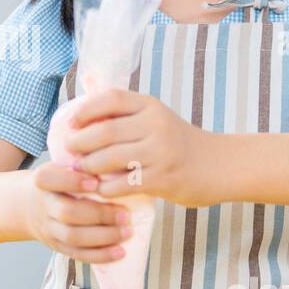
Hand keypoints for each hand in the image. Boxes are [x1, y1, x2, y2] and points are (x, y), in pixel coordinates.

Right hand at [23, 163, 130, 264]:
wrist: (30, 207)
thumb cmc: (59, 182)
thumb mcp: (62, 167)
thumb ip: (84, 164)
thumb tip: (119, 160)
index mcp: (43, 181)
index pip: (51, 179)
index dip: (72, 181)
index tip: (96, 182)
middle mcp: (44, 205)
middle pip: (67, 213)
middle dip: (99, 215)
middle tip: (126, 214)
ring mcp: (49, 229)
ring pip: (73, 237)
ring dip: (104, 236)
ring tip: (127, 231)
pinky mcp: (57, 247)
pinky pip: (78, 254)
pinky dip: (100, 255)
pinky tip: (120, 252)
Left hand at [63, 87, 210, 203]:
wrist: (218, 165)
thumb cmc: (178, 143)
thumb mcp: (156, 119)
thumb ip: (126, 116)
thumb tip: (82, 117)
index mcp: (151, 106)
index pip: (111, 98)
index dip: (85, 109)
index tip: (71, 123)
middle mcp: (156, 125)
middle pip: (105, 130)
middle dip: (80, 142)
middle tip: (69, 151)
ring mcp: (161, 152)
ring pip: (110, 158)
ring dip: (89, 166)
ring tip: (81, 170)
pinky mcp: (164, 178)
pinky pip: (124, 183)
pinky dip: (106, 188)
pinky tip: (101, 189)